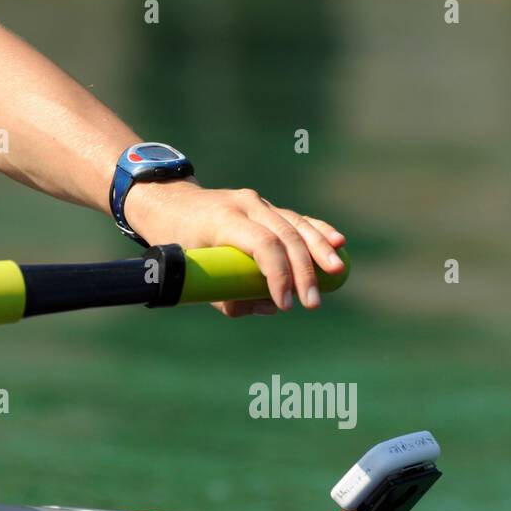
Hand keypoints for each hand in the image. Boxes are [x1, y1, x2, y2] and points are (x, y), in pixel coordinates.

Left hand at [122, 180, 346, 316]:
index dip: (278, 275)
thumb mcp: (196, 276)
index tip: (285, 304)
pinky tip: (338, 243)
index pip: (262, 244)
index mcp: (223, 220)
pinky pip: (297, 219)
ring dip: (319, 249)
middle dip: (303, 271)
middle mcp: (245, 205)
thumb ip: (231, 297)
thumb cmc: (181, 244)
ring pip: (296, 224)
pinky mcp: (267, 207)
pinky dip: (318, 231)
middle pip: (285, 236)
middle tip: (312, 303)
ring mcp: (258, 203)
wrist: (172, 205)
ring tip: (337, 271)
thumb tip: (271, 307)